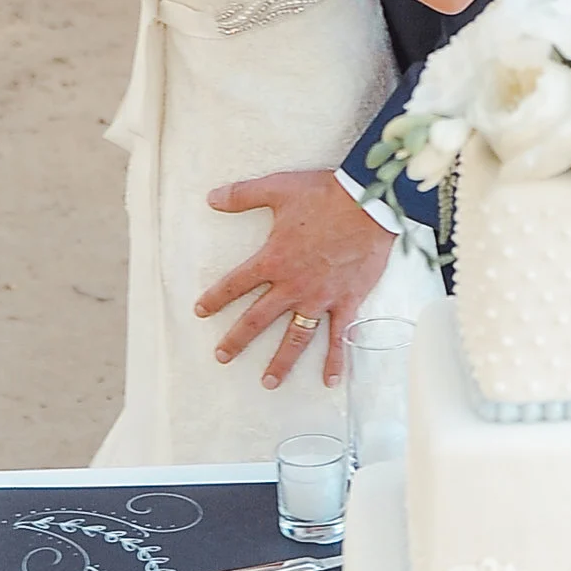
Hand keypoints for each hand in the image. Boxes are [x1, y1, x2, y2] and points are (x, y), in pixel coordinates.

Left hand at [198, 167, 391, 386]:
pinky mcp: (346, 301)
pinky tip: (330, 381)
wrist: (369, 203)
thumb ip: (242, 196)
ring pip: (296, 336)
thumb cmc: (324, 195)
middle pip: (258, 319)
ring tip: (269, 382)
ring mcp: (320, 297)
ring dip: (281, 361)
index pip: (236, 284)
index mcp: (273, 259)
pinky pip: (339, 336)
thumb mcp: (278, 189)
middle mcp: (293, 285)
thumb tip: (210, 198)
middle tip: (222, 356)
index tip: (201, 312)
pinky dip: (336, 359)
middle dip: (237, 340)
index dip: (216, 298)